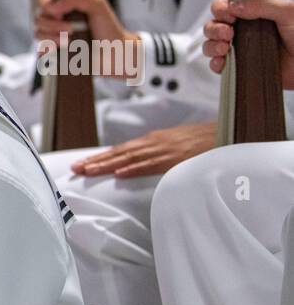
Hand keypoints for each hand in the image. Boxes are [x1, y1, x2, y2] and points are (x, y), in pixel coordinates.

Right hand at [36, 0, 141, 80]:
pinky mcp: (55, 55)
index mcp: (65, 8)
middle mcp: (57, 22)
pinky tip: (60, 51)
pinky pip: (40, 52)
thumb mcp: (96, 3)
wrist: (115, 52)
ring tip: (68, 42)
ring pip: (38, 35)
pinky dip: (47, 51)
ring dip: (51, 38)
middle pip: (38, 19)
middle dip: (52, 25)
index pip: (43, 2)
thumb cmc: (108, 28)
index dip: (47, 7)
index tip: (61, 13)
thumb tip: (51, 7)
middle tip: (70, 30)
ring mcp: (55, 38)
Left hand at [71, 123, 216, 177]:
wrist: (229, 130)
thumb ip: (155, 155)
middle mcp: (154, 143)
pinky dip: (136, 169)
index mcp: (152, 141)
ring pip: (130, 158)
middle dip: (96, 161)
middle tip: (75, 169)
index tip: (81, 165)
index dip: (99, 158)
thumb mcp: (174, 145)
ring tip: (89, 171)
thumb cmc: (202, 141)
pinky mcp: (177, 157)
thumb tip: (137, 166)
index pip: (120, 151)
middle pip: (119, 153)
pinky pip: (153, 164)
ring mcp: (165, 149)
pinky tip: (121, 174)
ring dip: (108, 165)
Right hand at [203, 0, 293, 90]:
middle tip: (228, 32)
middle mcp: (244, 30)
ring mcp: (240, 49)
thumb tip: (235, 5)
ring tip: (224, 47)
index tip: (229, 14)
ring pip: (211, 44)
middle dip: (215, 28)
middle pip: (213, 25)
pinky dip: (215, 63)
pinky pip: (218, 65)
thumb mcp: (288, 12)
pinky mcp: (240, 67)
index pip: (226, 6)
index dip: (221, 9)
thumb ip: (262, 4)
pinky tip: (222, 61)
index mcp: (254, 13)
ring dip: (211, 45)